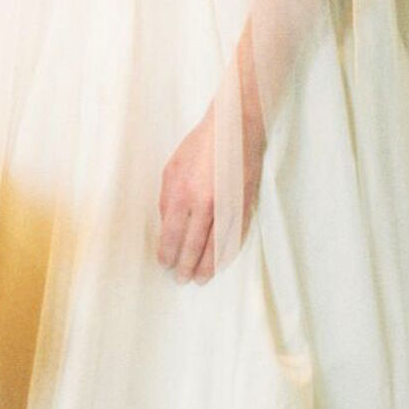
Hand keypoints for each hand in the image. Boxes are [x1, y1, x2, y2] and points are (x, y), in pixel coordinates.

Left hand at [157, 102, 263, 283]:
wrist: (234, 128)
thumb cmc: (199, 146)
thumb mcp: (172, 168)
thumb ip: (167, 199)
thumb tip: (167, 225)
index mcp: (182, 194)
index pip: (172, 234)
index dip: (168, 253)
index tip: (165, 264)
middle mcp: (204, 204)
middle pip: (193, 245)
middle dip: (186, 265)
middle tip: (182, 279)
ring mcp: (226, 206)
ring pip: (216, 245)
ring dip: (207, 265)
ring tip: (201, 279)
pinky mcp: (244, 204)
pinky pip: (235, 235)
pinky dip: (227, 251)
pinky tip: (222, 261)